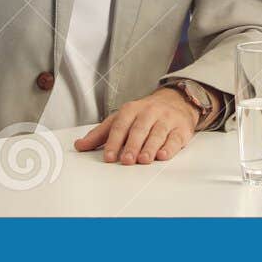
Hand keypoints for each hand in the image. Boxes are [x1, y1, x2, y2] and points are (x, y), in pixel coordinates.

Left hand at [73, 86, 197, 164]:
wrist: (176, 101)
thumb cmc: (145, 114)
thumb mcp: (122, 119)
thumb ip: (101, 134)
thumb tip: (80, 145)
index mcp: (132, 109)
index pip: (121, 125)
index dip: (114, 141)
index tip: (109, 156)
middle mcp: (150, 112)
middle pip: (140, 128)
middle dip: (132, 145)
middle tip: (126, 160)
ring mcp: (167, 119)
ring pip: (158, 132)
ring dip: (150, 147)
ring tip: (143, 160)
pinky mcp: (181, 128)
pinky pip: (175, 137)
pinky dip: (169, 147)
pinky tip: (163, 155)